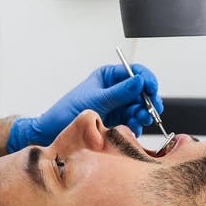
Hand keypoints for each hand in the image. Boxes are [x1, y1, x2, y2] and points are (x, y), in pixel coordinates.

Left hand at [7, 63, 162, 151]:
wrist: (53, 133)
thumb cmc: (67, 111)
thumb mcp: (96, 100)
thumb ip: (119, 92)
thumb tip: (139, 81)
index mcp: (109, 77)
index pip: (135, 72)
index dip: (146, 79)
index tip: (151, 88)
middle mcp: (116, 90)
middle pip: (142, 91)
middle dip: (148, 100)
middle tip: (150, 109)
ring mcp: (118, 107)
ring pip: (140, 108)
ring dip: (143, 114)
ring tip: (140, 119)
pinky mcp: (118, 123)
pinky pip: (134, 123)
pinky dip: (136, 126)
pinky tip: (132, 128)